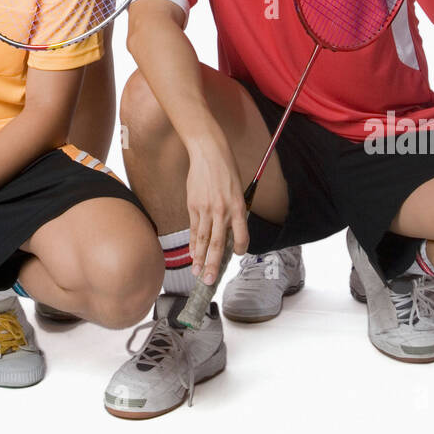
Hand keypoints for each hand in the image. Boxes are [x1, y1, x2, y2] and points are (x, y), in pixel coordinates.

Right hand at [185, 141, 248, 284]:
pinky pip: (193, 229)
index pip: (241, 235)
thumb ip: (234, 211)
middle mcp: (222, 211)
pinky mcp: (193, 206)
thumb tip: (231, 230)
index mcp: (237, 207)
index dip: (239, 248)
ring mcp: (205, 209)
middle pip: (217, 243)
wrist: (208, 152)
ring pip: (202, 239)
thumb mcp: (238, 190)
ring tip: (197, 273)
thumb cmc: (226, 170)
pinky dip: (192, 243)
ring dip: (199, 259)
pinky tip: (191, 255)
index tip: (236, 255)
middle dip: (213, 265)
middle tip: (209, 280)